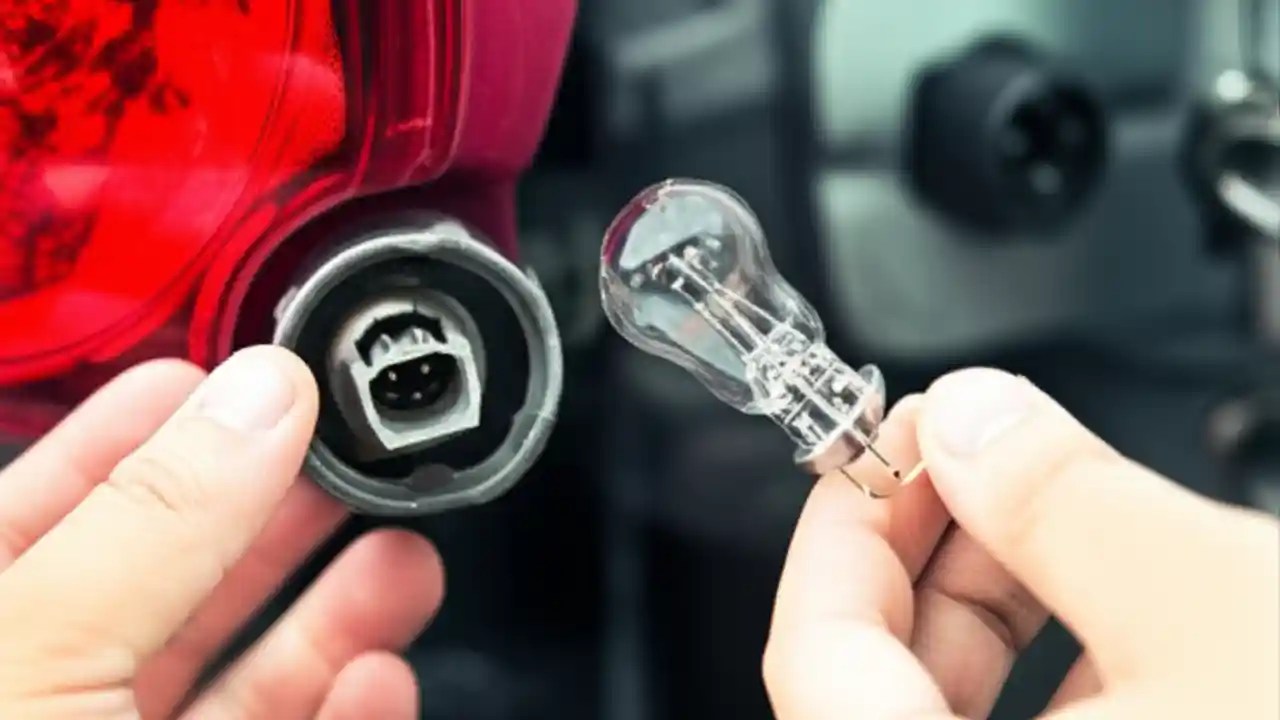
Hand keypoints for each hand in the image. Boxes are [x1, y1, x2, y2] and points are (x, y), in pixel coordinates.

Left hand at [0, 347, 443, 718]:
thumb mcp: (42, 648)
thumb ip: (155, 518)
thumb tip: (257, 396)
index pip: (39, 511)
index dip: (122, 436)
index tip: (200, 378)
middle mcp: (51, 694)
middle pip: (170, 583)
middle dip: (271, 513)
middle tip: (343, 458)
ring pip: (248, 675)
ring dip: (338, 613)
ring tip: (404, 557)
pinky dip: (351, 710)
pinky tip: (378, 676)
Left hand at [765, 368, 1278, 718]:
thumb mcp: (1223, 608)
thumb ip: (1065, 503)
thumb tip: (974, 419)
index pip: (814, 663)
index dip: (838, 531)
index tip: (884, 440)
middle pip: (883, 685)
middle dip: (929, 552)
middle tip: (971, 452)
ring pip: (977, 716)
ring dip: (1007, 602)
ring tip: (1051, 508)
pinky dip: (1078, 668)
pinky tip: (1123, 599)